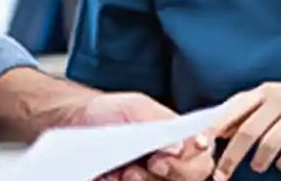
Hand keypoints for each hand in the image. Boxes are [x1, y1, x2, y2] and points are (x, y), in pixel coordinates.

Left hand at [69, 92, 215, 180]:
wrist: (78, 127)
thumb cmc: (110, 113)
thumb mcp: (133, 107)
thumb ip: (158, 121)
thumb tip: (180, 146)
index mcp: (180, 138)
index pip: (202, 151)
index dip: (194, 154)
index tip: (182, 148)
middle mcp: (174, 163)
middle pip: (194, 175)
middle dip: (175, 170)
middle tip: (153, 163)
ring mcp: (156, 178)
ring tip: (125, 172)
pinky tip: (111, 177)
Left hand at [211, 82, 280, 178]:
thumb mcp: (273, 100)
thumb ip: (248, 112)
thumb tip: (218, 129)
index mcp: (264, 92)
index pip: (232, 110)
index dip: (215, 128)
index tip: (200, 145)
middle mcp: (279, 99)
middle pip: (248, 131)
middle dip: (232, 156)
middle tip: (221, 174)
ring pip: (270, 143)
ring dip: (260, 160)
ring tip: (258, 167)